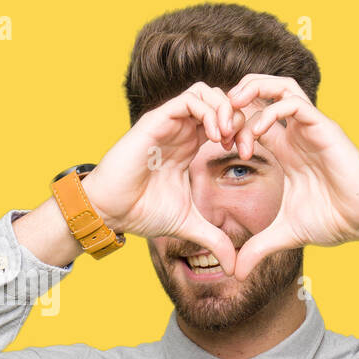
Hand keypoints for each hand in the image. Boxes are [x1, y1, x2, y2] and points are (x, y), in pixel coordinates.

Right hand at [80, 82, 248, 273]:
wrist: (111, 211)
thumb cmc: (142, 212)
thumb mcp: (189, 225)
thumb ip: (214, 239)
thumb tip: (234, 267)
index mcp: (188, 145)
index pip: (224, 121)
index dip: (242, 132)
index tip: (247, 155)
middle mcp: (179, 130)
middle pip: (219, 100)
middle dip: (239, 117)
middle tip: (243, 143)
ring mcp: (168, 123)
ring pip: (205, 92)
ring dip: (225, 109)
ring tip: (228, 136)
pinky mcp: (156, 121)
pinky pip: (189, 99)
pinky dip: (208, 110)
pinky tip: (214, 134)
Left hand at [222, 74, 358, 278]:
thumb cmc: (332, 220)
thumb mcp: (283, 234)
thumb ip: (257, 248)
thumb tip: (234, 273)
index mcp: (285, 148)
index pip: (251, 117)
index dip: (229, 124)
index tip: (215, 146)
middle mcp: (296, 132)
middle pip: (262, 91)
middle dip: (234, 99)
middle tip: (216, 122)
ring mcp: (310, 127)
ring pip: (279, 86)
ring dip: (251, 92)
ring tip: (230, 110)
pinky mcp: (325, 128)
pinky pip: (294, 103)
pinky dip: (270, 110)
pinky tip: (255, 132)